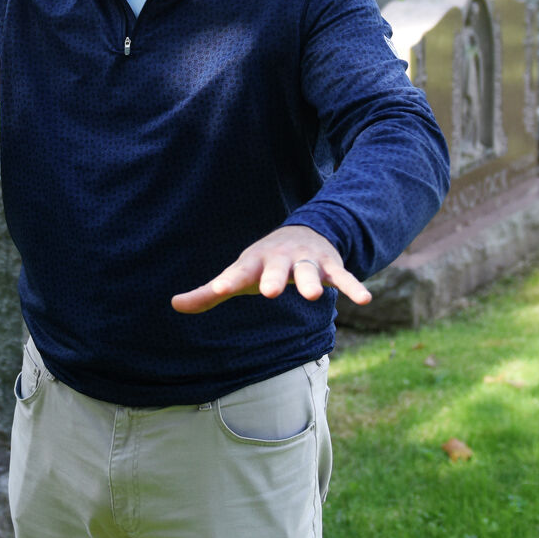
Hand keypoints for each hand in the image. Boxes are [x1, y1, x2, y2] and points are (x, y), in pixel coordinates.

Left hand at [171, 225, 371, 313]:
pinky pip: (344, 277)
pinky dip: (353, 286)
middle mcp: (281, 259)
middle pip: (277, 269)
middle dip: (274, 278)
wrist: (303, 232)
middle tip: (270, 291)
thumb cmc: (264, 262)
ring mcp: (308, 261)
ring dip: (312, 282)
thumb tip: (174, 305)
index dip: (229, 280)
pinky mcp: (332, 265)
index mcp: (255, 261)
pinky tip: (364, 300)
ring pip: (311, 272)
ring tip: (313, 297)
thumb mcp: (239, 274)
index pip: (239, 271)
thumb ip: (209, 292)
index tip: (220, 288)